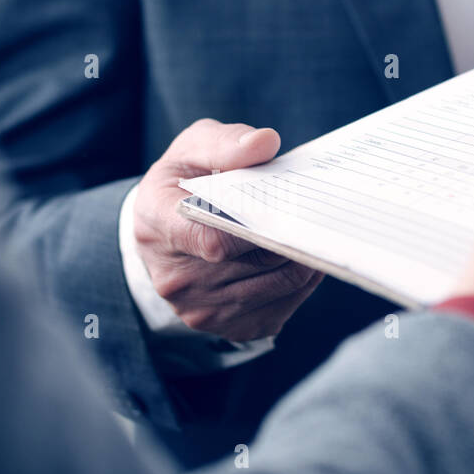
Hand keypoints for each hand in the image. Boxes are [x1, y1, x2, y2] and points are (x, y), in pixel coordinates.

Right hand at [133, 119, 322, 341]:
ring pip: (279, 284)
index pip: (212, 240)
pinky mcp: (229, 329)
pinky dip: (300, 280)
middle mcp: (176, 279)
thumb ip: (224, 144)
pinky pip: (284, 305)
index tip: (282, 204)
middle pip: (256, 261)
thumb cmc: (180, 187)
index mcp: (159, 227)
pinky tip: (296, 256)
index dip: (254, 225)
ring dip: (303, 256)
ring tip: (308, 230)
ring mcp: (202, 310)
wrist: (160, 237)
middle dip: (289, 233)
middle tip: (314, 211)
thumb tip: (265, 143)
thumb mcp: (190, 151)